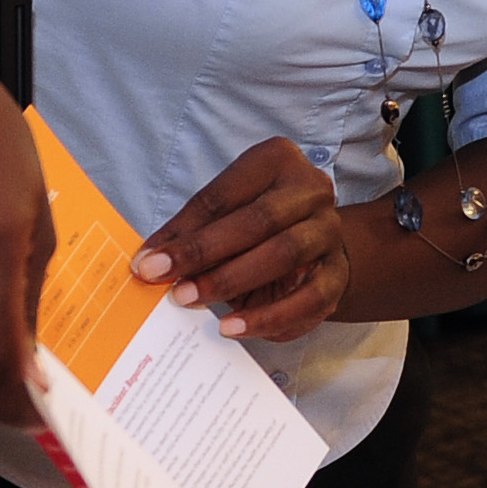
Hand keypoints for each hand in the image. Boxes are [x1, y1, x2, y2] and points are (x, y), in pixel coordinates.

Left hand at [141, 138, 352, 343]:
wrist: (315, 241)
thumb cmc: (257, 222)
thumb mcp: (223, 212)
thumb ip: (191, 230)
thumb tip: (149, 261)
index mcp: (277, 160)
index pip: (224, 195)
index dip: (184, 231)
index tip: (149, 262)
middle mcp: (311, 190)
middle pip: (258, 221)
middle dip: (207, 254)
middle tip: (170, 286)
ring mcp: (328, 232)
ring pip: (284, 255)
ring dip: (232, 282)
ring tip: (193, 302)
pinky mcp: (337, 274)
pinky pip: (306, 299)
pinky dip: (267, 318)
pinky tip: (232, 327)